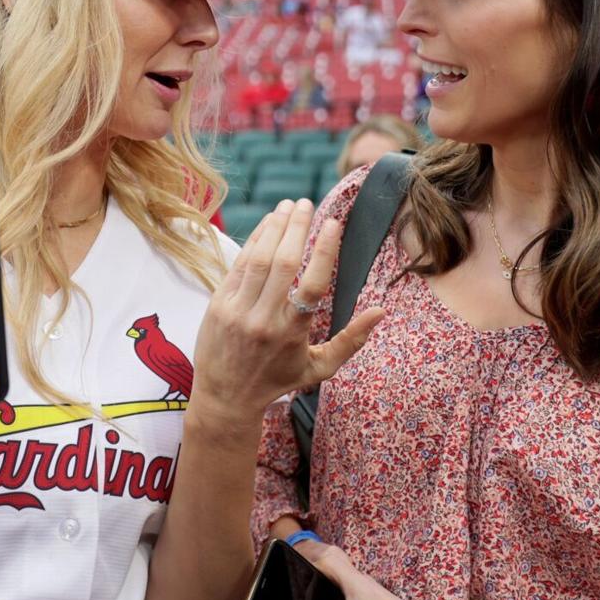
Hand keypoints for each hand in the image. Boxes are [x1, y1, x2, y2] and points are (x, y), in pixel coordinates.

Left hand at [193, 199, 383, 420]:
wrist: (226, 397)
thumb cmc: (278, 380)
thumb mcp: (319, 367)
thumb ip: (351, 340)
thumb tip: (381, 311)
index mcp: (292, 332)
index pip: (312, 284)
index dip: (324, 251)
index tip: (333, 223)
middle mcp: (264, 319)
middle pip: (284, 263)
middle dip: (296, 227)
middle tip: (306, 203)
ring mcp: (238, 310)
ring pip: (258, 258)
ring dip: (274, 227)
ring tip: (287, 206)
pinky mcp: (218, 304)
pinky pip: (238, 265)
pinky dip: (253, 241)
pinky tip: (266, 224)